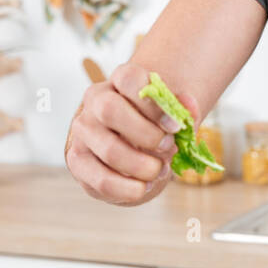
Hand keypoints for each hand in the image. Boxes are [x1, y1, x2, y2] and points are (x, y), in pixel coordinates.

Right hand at [65, 63, 198, 205]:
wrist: (131, 151)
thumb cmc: (152, 127)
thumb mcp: (170, 117)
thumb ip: (181, 111)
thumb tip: (190, 106)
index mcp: (119, 83)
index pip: (128, 78)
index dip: (154, 103)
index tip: (175, 125)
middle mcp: (95, 102)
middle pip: (110, 110)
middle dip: (147, 135)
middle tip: (169, 148)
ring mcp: (82, 131)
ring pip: (109, 150)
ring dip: (143, 167)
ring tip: (159, 171)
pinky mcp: (77, 161)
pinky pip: (101, 180)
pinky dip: (128, 189)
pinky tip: (143, 187)